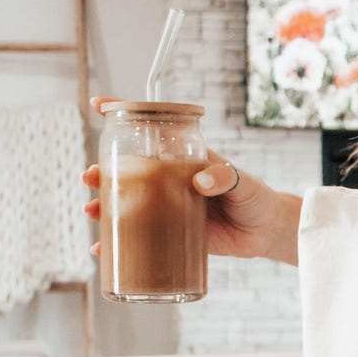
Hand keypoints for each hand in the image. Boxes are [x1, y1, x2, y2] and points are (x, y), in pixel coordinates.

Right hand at [82, 96, 302, 265]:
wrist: (267, 232)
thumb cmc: (256, 198)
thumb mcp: (244, 182)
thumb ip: (225, 177)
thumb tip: (200, 182)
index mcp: (183, 159)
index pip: (151, 131)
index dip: (124, 115)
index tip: (100, 106)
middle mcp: (169, 181)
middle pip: (128, 170)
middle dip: (103, 171)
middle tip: (90, 176)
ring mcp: (169, 208)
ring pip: (129, 204)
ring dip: (105, 207)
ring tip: (92, 211)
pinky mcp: (174, 236)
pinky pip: (143, 238)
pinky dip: (121, 245)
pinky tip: (101, 250)